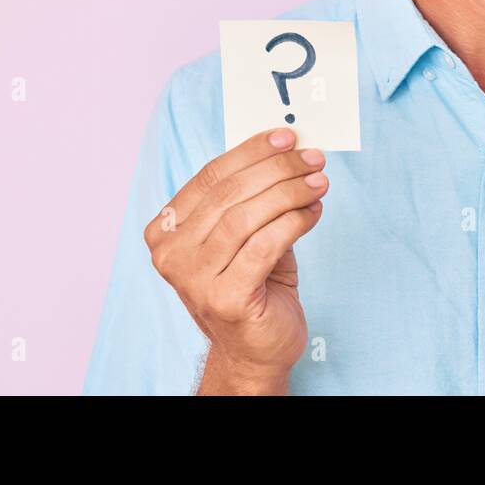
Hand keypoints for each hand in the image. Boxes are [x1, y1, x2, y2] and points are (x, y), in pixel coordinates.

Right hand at [143, 127, 328, 392]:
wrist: (256, 349)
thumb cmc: (252, 283)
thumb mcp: (244, 233)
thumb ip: (252, 195)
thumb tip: (287, 149)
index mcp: (165, 231)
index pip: (211, 176)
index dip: (251, 151)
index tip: (287, 136)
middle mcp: (171, 255)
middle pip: (229, 194)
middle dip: (277, 169)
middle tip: (313, 159)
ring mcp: (194, 280)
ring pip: (246, 217)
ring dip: (289, 193)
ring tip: (318, 184)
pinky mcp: (225, 299)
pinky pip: (264, 246)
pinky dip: (294, 222)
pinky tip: (313, 213)